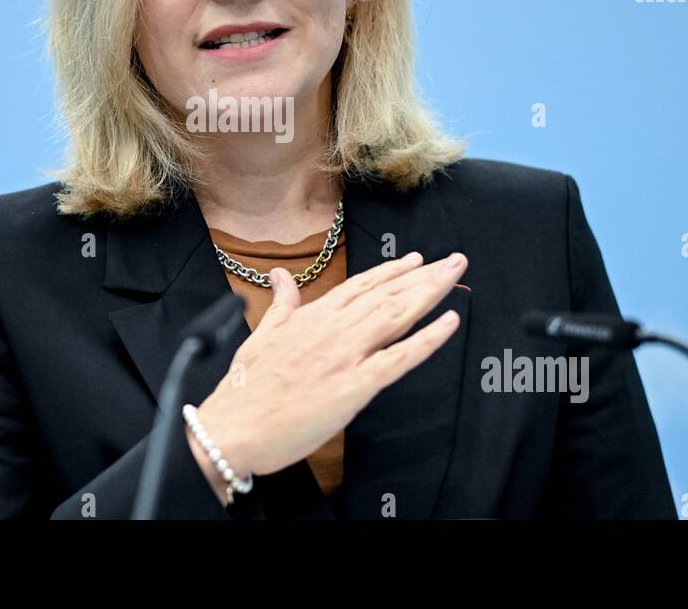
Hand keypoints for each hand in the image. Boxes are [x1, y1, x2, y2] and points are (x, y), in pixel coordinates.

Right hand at [190, 251, 465, 491]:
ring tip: (454, 276)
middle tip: (454, 260)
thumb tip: (280, 276)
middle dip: (424, 276)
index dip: (392, 271)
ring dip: (430, 294)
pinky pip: (400, 358)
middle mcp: (333, 330)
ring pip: (397, 316)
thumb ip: (281, 304)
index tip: (417, 259)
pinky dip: (427, 339)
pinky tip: (449, 323)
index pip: (360, 286)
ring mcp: (346, 356)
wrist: (233, 427)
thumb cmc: (245, 389)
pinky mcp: (355, 386)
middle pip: (387, 295)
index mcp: (312, 318)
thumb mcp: (263, 335)